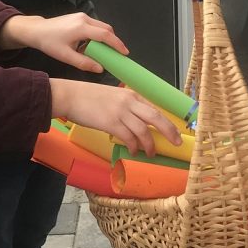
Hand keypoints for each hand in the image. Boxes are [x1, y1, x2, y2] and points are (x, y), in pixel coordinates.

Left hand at [0, 13, 126, 72]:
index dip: (117, 44)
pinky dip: (98, 35)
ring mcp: (82, 16)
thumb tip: (100, 69)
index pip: (105, 35)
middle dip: (114, 41)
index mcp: (81, 28)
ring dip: (105, 38)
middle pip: (106, 29)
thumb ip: (84, 63)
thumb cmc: (49, 43)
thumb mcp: (65, 56)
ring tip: (103, 52)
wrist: (37, 30)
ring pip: (101, 26)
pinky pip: (94, 25)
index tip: (124, 53)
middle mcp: (84, 19)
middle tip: (116, 54)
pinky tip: (92, 45)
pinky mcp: (79, 17)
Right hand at [49, 79, 183, 155]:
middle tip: (177, 142)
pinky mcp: (110, 122)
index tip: (175, 130)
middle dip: (169, 131)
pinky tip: (133, 151)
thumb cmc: (88, 97)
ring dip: (149, 144)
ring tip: (150, 153)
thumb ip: (125, 106)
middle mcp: (129, 102)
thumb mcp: (112, 96)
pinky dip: (133, 146)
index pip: (154, 108)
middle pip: (156, 118)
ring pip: (144, 130)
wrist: (70, 96)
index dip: (167, 121)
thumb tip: (136, 120)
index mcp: (130, 94)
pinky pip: (128, 137)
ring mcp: (120, 112)